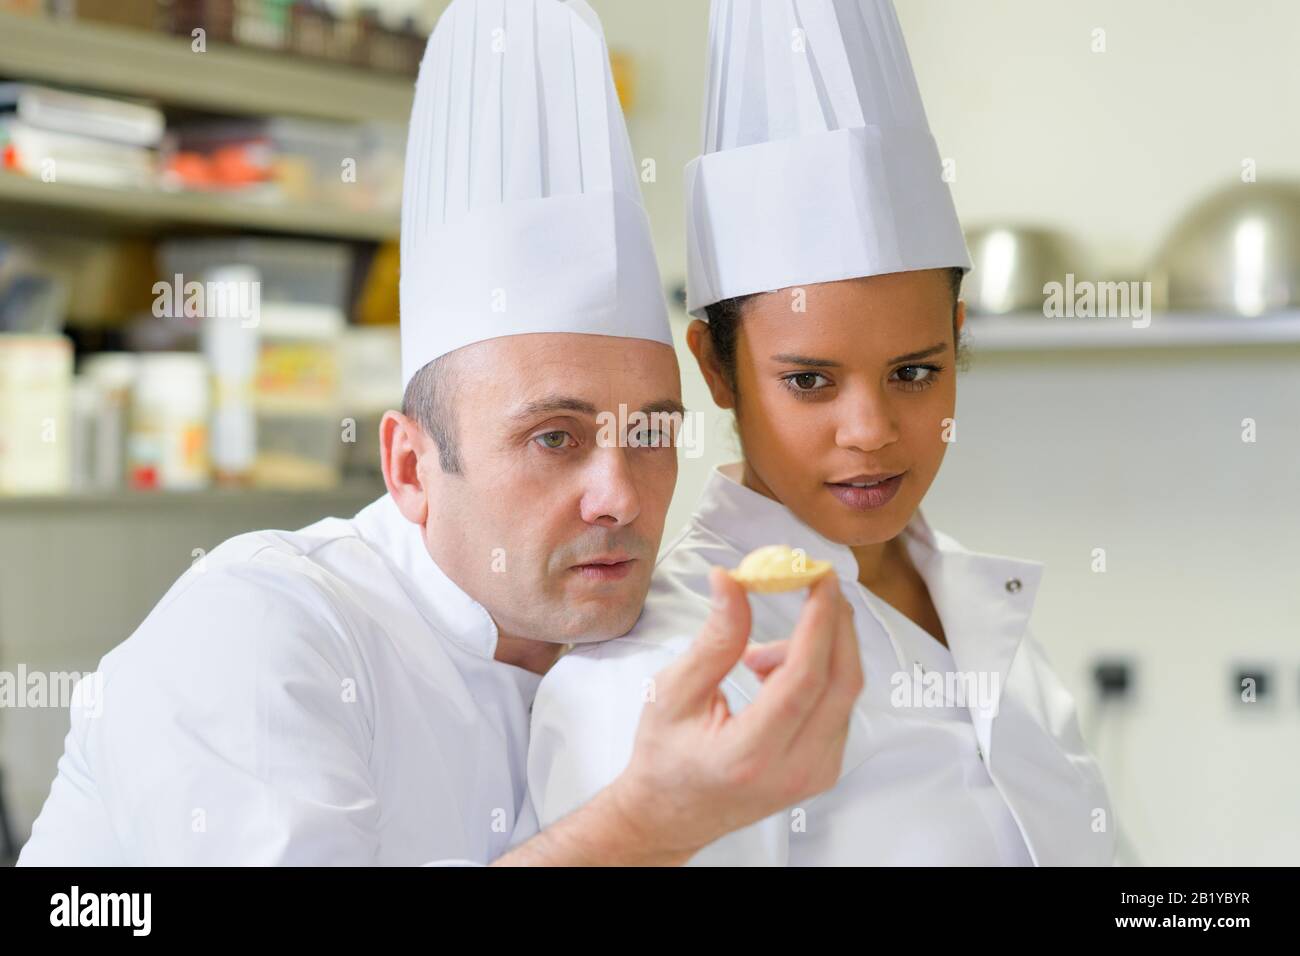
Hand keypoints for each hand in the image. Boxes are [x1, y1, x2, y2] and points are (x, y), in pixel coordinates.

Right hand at [607, 566, 861, 861]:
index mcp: (749, 755)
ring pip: (844, 689)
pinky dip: (817, 672)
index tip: (818, 576)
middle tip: (812, 580)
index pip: (805, 679)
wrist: (673, 814)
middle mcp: (795, 770)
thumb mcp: (673, 691)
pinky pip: (839, 704)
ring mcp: (817, 773)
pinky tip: (772, 675)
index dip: (818, 622)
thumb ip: (714, 637)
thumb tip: (732, 580)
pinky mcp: (826, 767)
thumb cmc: (664, 755)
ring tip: (754, 656)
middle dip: (834, 621)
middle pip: (842, 681)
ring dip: (816, 649)